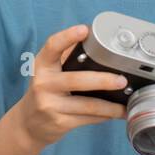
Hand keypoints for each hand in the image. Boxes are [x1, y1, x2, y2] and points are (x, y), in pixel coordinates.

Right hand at [14, 24, 129, 148]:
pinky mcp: (59, 122)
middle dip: (103, 80)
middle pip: (77, 80)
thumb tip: (93, 39)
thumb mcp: (48, 72)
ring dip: (111, 106)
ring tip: (126, 103)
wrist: (28, 124)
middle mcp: (44, 84)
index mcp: (42, 66)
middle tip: (122, 80)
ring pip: (88, 105)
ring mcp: (50, 105)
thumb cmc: (45, 92)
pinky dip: (105, 116)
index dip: (67, 36)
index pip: (52, 47)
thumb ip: (66, 57)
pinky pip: (88, 118)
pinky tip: (115, 113)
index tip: (84, 30)